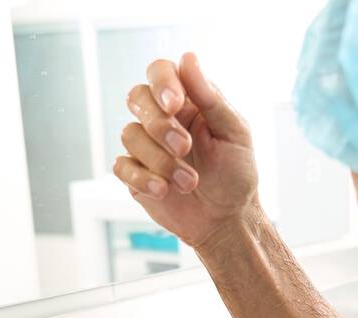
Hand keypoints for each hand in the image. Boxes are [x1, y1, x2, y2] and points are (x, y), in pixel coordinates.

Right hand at [113, 52, 259, 248]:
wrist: (227, 220)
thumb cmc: (236, 174)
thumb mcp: (235, 133)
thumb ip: (211, 98)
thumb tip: (188, 58)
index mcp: (187, 101)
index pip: (160, 71)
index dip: (161, 83)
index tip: (174, 105)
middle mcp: (162, 118)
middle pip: (136, 97)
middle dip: (159, 124)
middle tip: (185, 148)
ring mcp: (146, 146)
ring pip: (129, 134)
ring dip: (160, 160)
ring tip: (189, 182)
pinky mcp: (135, 174)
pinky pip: (121, 165)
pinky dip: (143, 178)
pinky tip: (164, 191)